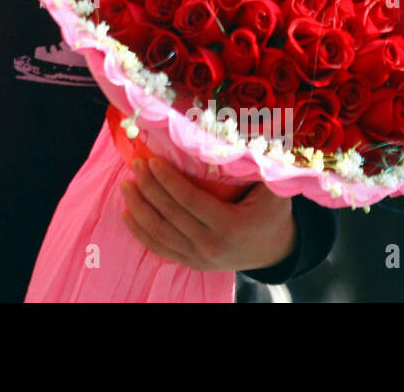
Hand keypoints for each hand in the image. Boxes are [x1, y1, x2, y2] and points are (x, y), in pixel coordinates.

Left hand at [120, 155, 295, 271]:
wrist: (274, 251)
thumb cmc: (272, 214)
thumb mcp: (277, 194)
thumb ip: (268, 172)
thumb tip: (260, 141)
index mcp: (230, 226)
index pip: (190, 201)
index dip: (168, 181)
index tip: (152, 161)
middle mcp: (211, 246)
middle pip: (171, 215)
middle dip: (149, 188)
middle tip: (136, 164)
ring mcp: (198, 258)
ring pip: (160, 233)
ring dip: (139, 209)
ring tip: (126, 185)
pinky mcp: (191, 263)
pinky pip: (160, 249)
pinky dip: (140, 232)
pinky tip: (126, 214)